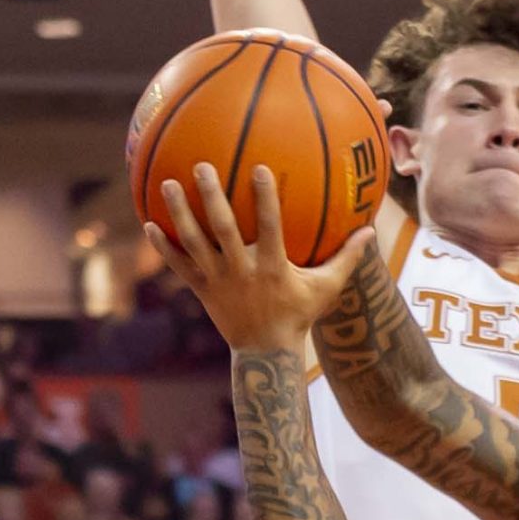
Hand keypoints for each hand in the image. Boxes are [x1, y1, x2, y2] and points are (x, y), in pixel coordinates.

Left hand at [149, 165, 370, 353]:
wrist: (265, 353)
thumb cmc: (298, 315)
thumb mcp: (325, 288)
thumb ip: (347, 259)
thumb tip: (371, 231)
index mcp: (272, 268)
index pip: (269, 228)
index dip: (265, 199)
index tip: (259, 169)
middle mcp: (241, 271)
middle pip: (223, 230)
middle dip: (212, 197)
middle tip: (202, 166)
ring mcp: (218, 281)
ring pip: (195, 243)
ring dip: (180, 214)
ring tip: (167, 184)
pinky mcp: (202, 290)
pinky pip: (179, 266)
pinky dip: (164, 247)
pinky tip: (147, 224)